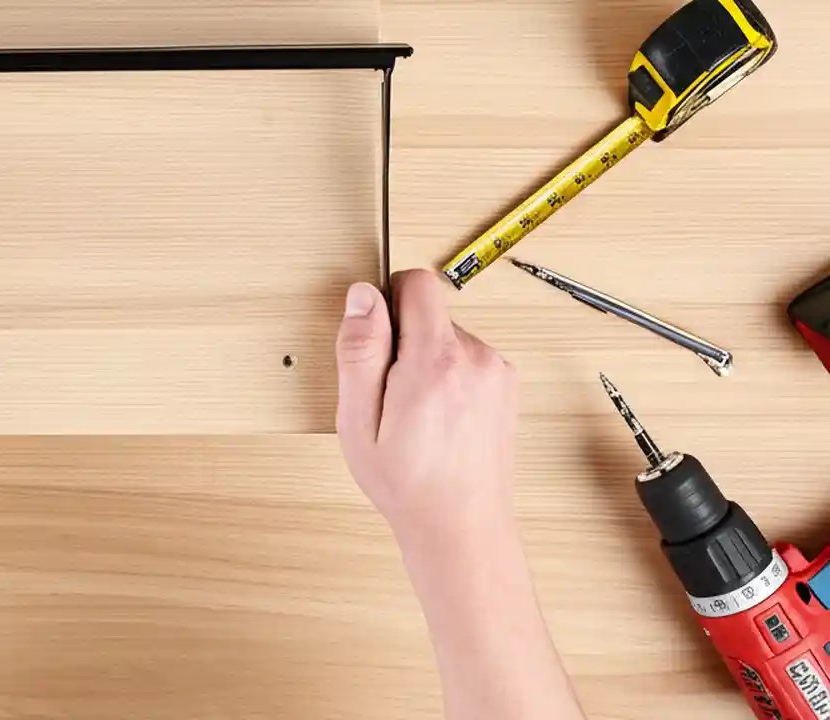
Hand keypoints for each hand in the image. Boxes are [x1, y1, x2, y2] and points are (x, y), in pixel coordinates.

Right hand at [334, 269, 518, 547]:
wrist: (462, 527)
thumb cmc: (406, 484)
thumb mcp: (358, 422)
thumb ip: (359, 352)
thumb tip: (362, 296)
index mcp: (434, 362)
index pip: (417, 284)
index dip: (388, 302)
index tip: (376, 343)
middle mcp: (475, 358)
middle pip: (431, 314)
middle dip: (403, 343)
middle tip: (390, 398)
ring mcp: (497, 372)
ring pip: (448, 339)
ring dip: (426, 363)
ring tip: (416, 417)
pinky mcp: (507, 386)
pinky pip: (467, 360)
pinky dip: (449, 379)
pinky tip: (439, 421)